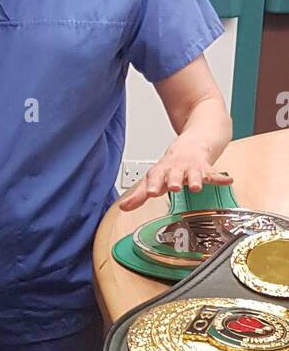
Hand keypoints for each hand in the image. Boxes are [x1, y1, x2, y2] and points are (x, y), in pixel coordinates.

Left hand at [117, 140, 232, 211]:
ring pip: (195, 173)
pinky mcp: (207, 169)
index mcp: (162, 171)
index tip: (149, 192)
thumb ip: (139, 194)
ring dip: (196, 179)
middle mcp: (177, 168)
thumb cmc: (171, 165)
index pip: (155, 177)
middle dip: (174, 181)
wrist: (193, 143)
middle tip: (173, 187)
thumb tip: (123, 207)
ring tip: (197, 186)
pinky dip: (221, 178)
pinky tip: (227, 181)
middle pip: (175, 174)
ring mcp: (192, 168)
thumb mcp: (154, 177)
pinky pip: (214, 174)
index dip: (152, 185)